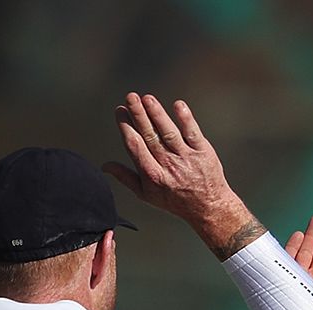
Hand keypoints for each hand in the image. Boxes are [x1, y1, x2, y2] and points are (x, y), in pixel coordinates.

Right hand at [105, 94, 257, 256]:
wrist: (207, 208)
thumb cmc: (174, 199)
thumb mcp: (147, 193)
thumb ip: (126, 177)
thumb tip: (105, 166)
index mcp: (152, 176)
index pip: (136, 147)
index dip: (126, 127)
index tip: (120, 110)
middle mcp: (168, 166)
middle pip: (150, 136)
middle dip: (139, 115)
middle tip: (130, 97)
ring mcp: (186, 158)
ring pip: (169, 133)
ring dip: (157, 114)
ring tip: (147, 98)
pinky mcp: (203, 152)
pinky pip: (193, 133)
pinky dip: (185, 119)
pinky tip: (177, 105)